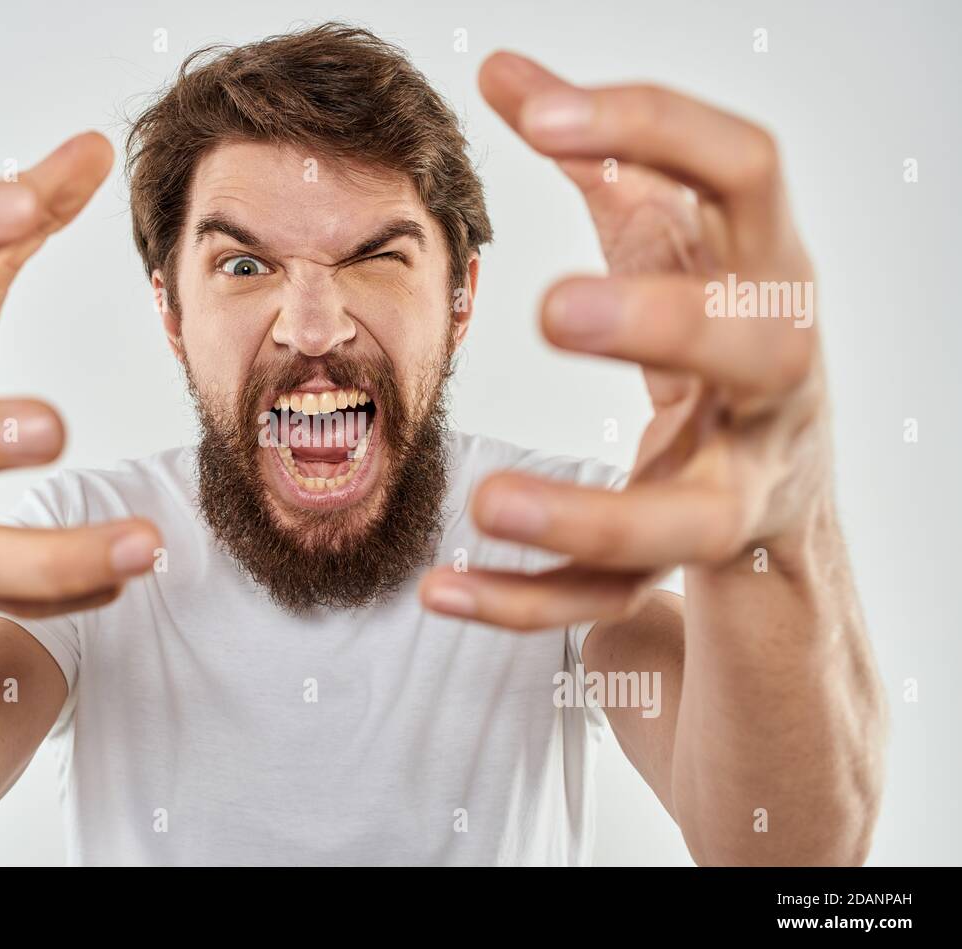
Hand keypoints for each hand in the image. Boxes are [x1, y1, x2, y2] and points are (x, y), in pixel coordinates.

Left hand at [421, 52, 829, 629]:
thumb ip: (600, 152)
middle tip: (554, 309)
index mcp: (769, 273)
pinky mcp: (687, 560)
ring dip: (587, 514)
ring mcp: (741, 483)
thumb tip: (503, 68)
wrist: (786, 472)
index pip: (749, 174)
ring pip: (689, 519)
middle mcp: (774, 380)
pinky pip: (615, 594)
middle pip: (759, 352)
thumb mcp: (675, 236)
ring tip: (486, 501)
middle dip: (667, 325)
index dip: (660, 130)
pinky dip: (528, 599)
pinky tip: (443, 587)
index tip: (543, 115)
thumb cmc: (722, 328)